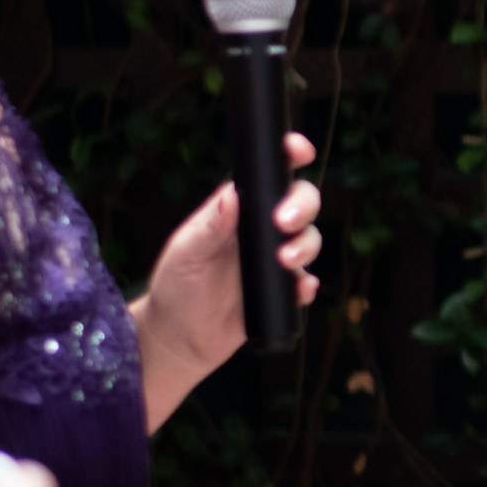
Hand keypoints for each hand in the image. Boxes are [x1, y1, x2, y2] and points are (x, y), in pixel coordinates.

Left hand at [134, 133, 322, 411]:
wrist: (178, 336)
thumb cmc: (176, 284)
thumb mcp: (187, 251)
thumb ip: (210, 225)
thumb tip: (232, 194)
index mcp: (239, 209)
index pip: (270, 175)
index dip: (289, 156)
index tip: (297, 150)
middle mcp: (262, 229)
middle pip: (301, 203)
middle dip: (302, 206)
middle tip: (284, 221)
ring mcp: (275, 260)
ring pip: (309, 240)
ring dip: (306, 245)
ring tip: (285, 261)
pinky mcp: (281, 292)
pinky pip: (305, 284)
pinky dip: (307, 285)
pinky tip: (301, 289)